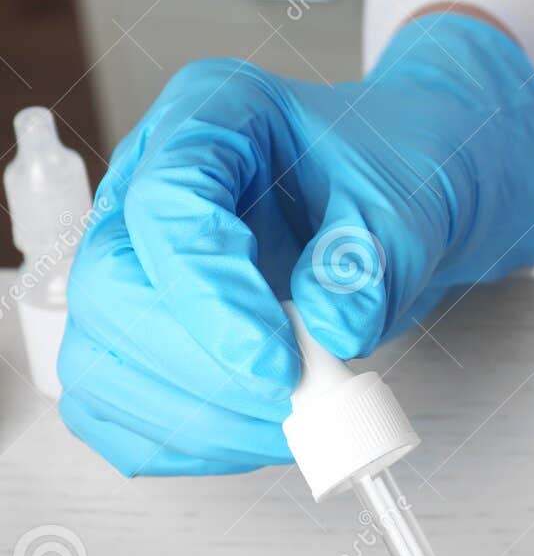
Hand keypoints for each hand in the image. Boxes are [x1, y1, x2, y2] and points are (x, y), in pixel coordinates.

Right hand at [59, 12, 533, 475]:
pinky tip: (251, 436)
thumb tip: (333, 332)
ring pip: (100, 354)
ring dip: (192, 417)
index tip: (279, 365)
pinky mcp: (136, 322)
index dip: (211, 300)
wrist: (398, 198)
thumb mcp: (410, 200)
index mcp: (211, 116)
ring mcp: (131, 252)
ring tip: (289, 427)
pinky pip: (114, 401)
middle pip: (113, 287)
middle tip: (293, 403)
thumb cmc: (395, 175)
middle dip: (203, 370)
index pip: (165, 208)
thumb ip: (374, 259)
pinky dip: (178, 439)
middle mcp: (148, 178)